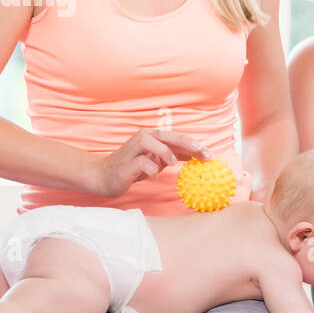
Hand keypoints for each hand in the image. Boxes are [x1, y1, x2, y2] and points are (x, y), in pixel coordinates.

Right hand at [90, 129, 211, 197]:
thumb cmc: (133, 167)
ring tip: (173, 163)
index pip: (176, 138)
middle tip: (202, 153)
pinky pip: (141, 162)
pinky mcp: (126, 163)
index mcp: (153, 137)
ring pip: (151, 142)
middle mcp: (143, 139)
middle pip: (167, 135)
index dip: (193, 145)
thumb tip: (195, 157)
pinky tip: (154, 176)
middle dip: (186, 143)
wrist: (104, 175)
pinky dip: (150, 169)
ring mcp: (133, 149)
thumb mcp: (157, 161)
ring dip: (165, 151)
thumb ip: (172, 156)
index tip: (209, 155)